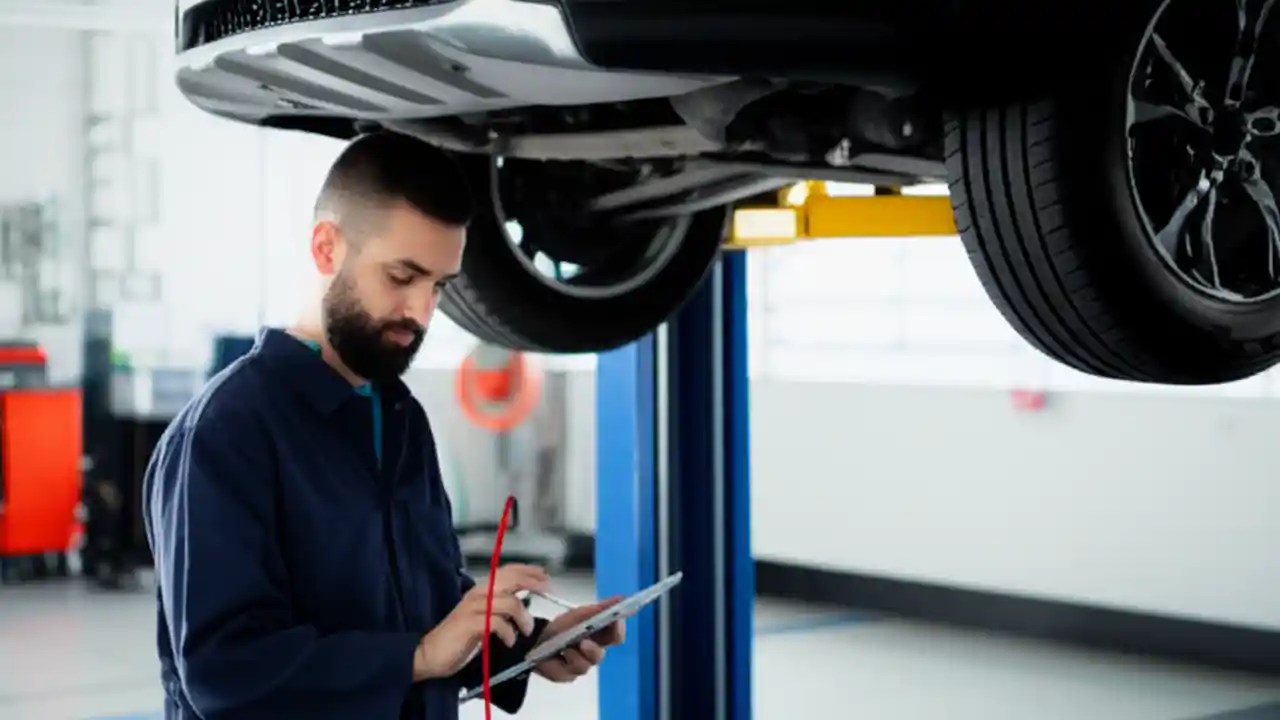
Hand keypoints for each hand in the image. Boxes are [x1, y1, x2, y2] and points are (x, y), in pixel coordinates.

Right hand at [413, 563, 549, 680]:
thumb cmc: (458, 638)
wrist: (430, 653)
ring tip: (526, 630)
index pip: (507, 572)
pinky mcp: (470, 624)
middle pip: (510, 579)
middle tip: (546, 588)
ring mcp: (473, 608)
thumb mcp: (484, 619)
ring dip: (523, 617)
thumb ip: (500, 608)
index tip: (545, 576)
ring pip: (508, 602)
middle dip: (531, 581)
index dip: (527, 571)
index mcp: (481, 591)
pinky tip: (509, 640)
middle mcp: (478, 594)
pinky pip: (497, 622)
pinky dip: (508, 632)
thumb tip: (522, 603)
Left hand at [532, 597, 627, 682]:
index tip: (615, 621)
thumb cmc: (563, 627)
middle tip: (584, 643)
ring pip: (583, 666)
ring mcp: (580, 666)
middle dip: (593, 649)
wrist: (539, 638)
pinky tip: (557, 656)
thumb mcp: (580, 614)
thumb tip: (622, 598)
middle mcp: (592, 654)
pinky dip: (560, 663)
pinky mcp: (567, 676)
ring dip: (573, 656)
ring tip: (565, 649)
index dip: (618, 630)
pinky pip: (568, 673)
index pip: (616, 637)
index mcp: (599, 637)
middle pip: (600, 656)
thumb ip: (601, 608)